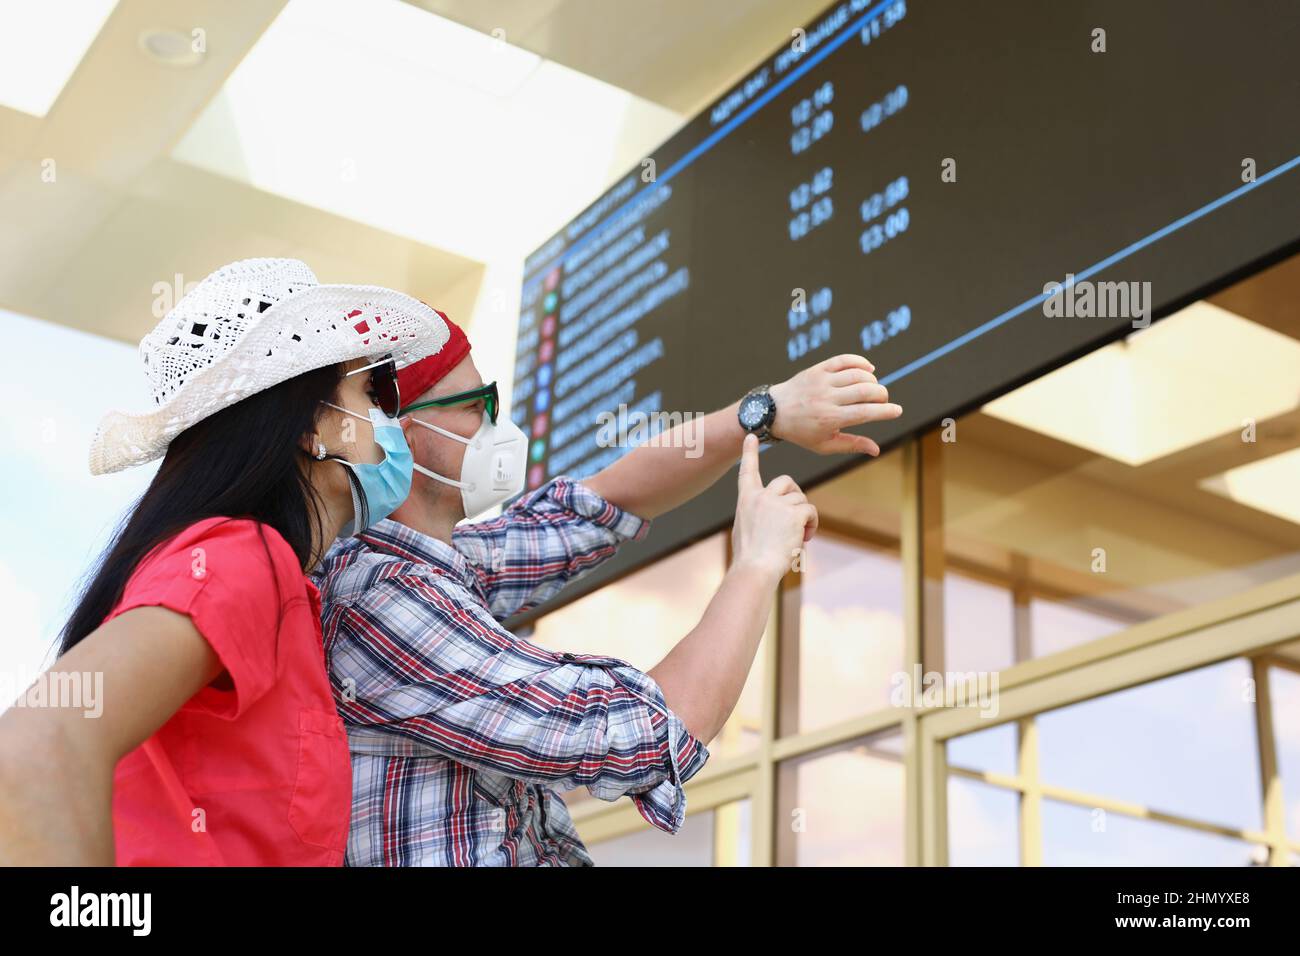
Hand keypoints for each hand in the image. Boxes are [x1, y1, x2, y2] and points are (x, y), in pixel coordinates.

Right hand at [731, 434, 818, 580]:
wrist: (755, 569)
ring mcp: (777, 503)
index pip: (747, 470)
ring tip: (799, 536)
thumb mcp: (745, 530)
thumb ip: (759, 516)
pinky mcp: (794, 513)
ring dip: (804, 516)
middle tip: (798, 514)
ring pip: (801, 499)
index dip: (750, 452)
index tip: (751, 436)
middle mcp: (761, 496)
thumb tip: (780, 517)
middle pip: (786, 481)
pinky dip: (812, 524)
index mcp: (745, 500)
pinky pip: (810, 510)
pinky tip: (805, 537)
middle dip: (796, 494)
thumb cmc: (750, 558)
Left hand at [768, 353, 902, 455]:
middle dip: (882, 395)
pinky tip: (870, 369)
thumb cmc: (801, 432)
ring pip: (857, 374)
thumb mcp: (824, 445)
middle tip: (883, 400)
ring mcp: (822, 381)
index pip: (865, 412)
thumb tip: (877, 450)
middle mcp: (827, 398)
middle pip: (865, 391)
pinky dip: (861, 362)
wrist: (773, 411)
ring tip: (874, 389)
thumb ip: (851, 444)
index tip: (897, 411)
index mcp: (829, 419)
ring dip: (873, 380)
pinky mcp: (818, 369)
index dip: (885, 411)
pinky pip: (844, 360)